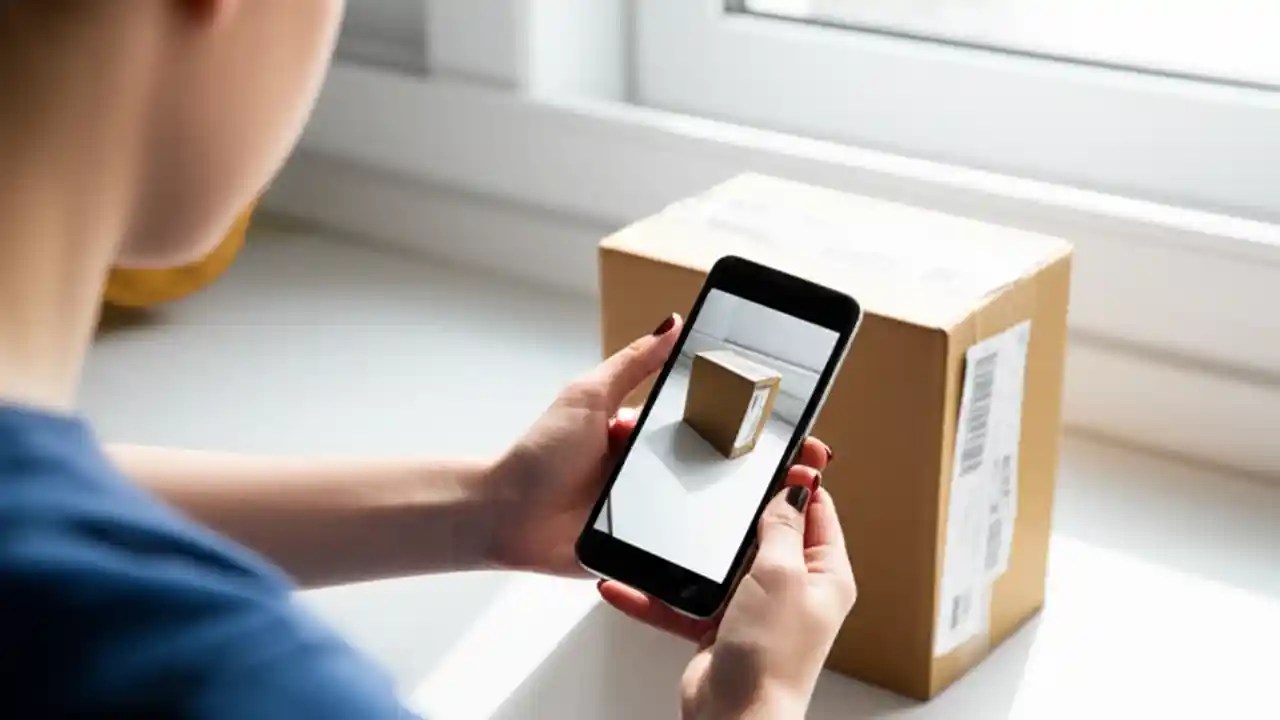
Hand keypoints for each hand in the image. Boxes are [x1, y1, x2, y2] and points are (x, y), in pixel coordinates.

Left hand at [483, 313, 836, 577]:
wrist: (502, 513)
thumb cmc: (538, 453)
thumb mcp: (589, 396)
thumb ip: (632, 365)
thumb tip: (673, 323)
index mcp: (648, 434)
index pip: (712, 423)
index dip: (753, 422)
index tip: (793, 416)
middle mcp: (657, 472)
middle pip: (725, 467)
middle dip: (771, 464)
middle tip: (811, 460)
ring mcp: (655, 512)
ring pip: (715, 508)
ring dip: (753, 505)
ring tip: (793, 497)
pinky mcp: (646, 548)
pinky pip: (688, 547)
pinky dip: (719, 544)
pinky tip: (753, 540)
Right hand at [599, 480, 855, 718]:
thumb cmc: (772, 658)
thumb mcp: (780, 573)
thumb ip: (780, 528)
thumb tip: (792, 490)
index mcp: (825, 574)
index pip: (817, 510)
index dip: (802, 478)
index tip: (787, 448)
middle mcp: (792, 590)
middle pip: (765, 533)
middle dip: (736, 511)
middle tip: (717, 476)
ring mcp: (754, 610)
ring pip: (717, 566)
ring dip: (686, 554)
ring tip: (661, 527)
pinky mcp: (717, 630)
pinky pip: (682, 603)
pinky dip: (653, 595)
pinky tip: (623, 584)